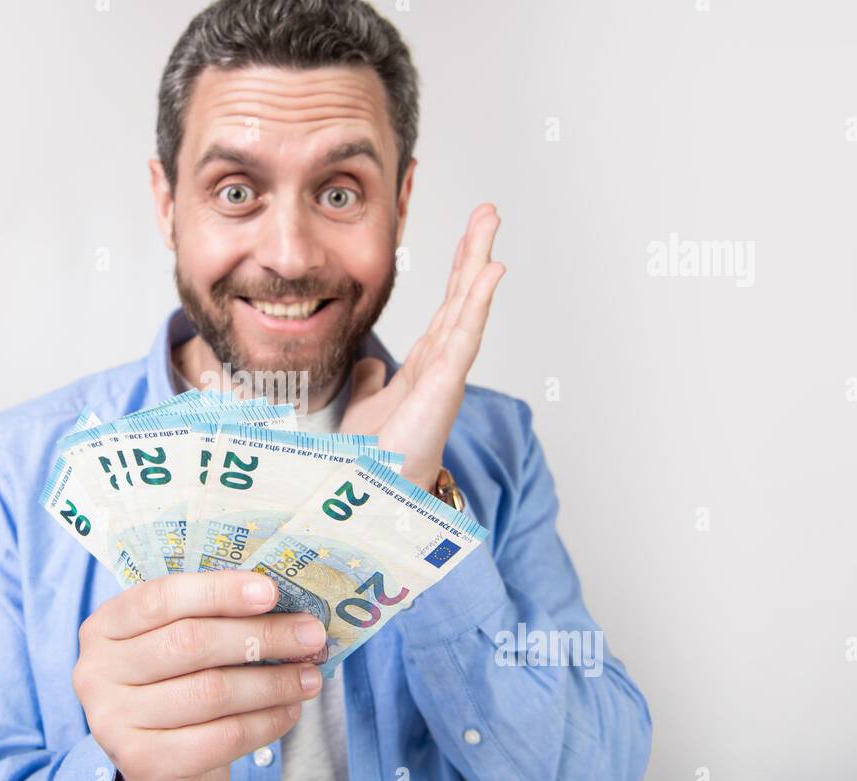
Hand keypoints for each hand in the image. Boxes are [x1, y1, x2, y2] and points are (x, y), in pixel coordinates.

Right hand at [72, 570, 326, 780]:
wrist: (162, 757)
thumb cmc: (178, 684)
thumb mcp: (176, 644)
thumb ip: (211, 617)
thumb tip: (283, 603)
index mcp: (105, 626)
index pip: (162, 597)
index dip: (218, 591)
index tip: (270, 592)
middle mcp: (96, 670)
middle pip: (190, 643)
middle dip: (261, 636)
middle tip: (310, 635)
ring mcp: (113, 719)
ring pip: (211, 691)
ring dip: (273, 683)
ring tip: (309, 677)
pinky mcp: (141, 760)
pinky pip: (219, 737)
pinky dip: (264, 723)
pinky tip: (289, 711)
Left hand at [341, 203, 504, 489]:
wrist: (375, 493)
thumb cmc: (375, 459)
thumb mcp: (366, 408)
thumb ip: (370, 383)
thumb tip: (370, 363)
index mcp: (425, 366)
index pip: (446, 306)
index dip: (458, 269)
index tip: (470, 232)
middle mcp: (441, 364)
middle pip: (461, 297)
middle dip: (473, 252)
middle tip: (489, 211)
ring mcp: (447, 373)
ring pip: (467, 307)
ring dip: (479, 264)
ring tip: (491, 226)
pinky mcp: (444, 385)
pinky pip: (464, 335)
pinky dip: (477, 301)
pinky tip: (490, 271)